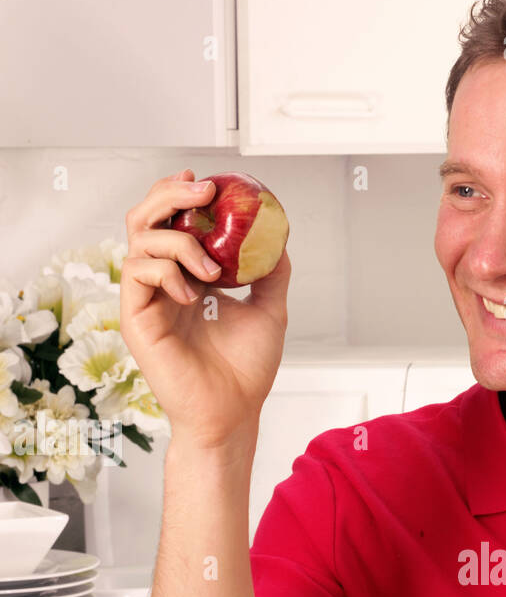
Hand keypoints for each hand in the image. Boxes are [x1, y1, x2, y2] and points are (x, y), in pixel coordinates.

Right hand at [120, 168, 289, 451]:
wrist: (233, 411)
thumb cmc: (246, 370)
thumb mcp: (270, 311)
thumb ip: (270, 273)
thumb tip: (279, 237)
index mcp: (187, 276)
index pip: (171, 222)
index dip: (180, 196)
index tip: (207, 184)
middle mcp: (161, 282)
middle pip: (145, 219)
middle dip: (169, 196)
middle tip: (202, 194)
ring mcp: (146, 298)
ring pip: (140, 239)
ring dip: (179, 241)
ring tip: (211, 270)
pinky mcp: (135, 317)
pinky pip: (138, 271)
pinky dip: (167, 271)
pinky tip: (194, 294)